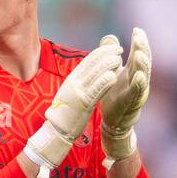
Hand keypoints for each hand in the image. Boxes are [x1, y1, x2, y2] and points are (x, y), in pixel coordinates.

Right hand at [25, 38, 122, 169]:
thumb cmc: (66, 113)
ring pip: (95, 74)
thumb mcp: (71, 92)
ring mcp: (78, 93)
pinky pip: (96, 91)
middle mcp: (74, 83)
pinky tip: (113, 77)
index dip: (101, 52)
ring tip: (119, 60)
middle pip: (92, 64)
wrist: (57, 130)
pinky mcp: (83, 104)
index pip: (87, 61)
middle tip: (119, 49)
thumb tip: (89, 72)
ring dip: (108, 65)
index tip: (112, 47)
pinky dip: (105, 82)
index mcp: (72, 79)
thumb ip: (80, 82)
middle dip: (107, 54)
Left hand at [100, 27, 150, 163]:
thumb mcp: (112, 72)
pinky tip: (138, 76)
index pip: (138, 53)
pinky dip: (139, 85)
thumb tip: (110, 37)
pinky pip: (136, 94)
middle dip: (142, 49)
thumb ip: (111, 55)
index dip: (139, 42)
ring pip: (143, 77)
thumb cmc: (115, 94)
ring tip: (140, 54)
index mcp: (133, 71)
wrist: (113, 120)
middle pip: (143, 62)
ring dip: (143, 65)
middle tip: (138, 37)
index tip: (137, 29)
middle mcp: (137, 80)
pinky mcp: (130, 104)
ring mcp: (136, 93)